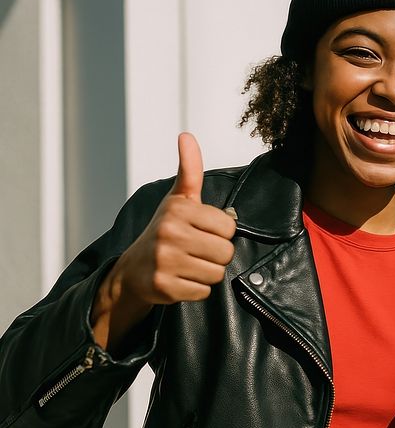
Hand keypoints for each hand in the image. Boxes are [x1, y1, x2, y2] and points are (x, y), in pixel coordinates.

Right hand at [90, 133, 236, 349]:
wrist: (133, 269)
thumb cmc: (165, 230)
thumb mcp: (178, 198)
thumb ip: (189, 169)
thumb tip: (186, 135)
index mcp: (178, 210)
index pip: (229, 226)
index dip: (220, 232)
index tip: (202, 231)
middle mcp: (169, 233)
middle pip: (226, 252)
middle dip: (215, 254)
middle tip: (195, 251)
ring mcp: (165, 261)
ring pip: (216, 274)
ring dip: (206, 272)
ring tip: (188, 264)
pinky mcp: (163, 286)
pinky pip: (203, 292)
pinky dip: (196, 289)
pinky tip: (180, 279)